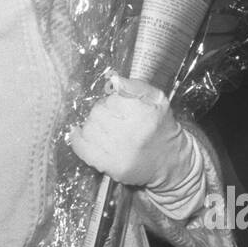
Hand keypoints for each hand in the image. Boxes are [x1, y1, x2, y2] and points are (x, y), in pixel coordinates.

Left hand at [69, 73, 189, 189]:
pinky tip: (80, 134)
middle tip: (114, 119)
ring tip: (106, 129)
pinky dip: (78, 139)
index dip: (114, 100)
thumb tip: (114, 80)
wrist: (169, 161)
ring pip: (89, 127)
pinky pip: (82, 147)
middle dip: (103, 112)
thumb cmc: (161, 127)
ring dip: (93, 125)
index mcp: (142, 114)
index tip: (121, 107)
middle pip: (97, 112)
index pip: (112, 98)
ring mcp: (117, 151)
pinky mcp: (108, 166)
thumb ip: (136, 86)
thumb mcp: (158, 99)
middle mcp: (128, 133)